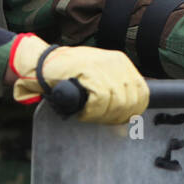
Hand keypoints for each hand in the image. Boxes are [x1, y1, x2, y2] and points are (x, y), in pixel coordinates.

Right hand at [8, 32, 148, 123]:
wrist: (41, 63)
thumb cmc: (68, 76)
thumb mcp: (98, 79)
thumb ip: (114, 94)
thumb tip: (131, 120)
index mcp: (122, 64)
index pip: (142, 94)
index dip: (132, 113)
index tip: (117, 121)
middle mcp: (116, 62)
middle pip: (131, 100)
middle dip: (115, 117)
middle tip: (98, 119)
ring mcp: (103, 65)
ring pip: (117, 101)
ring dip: (102, 115)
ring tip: (87, 115)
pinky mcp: (89, 70)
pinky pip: (101, 99)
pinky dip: (92, 112)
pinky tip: (82, 112)